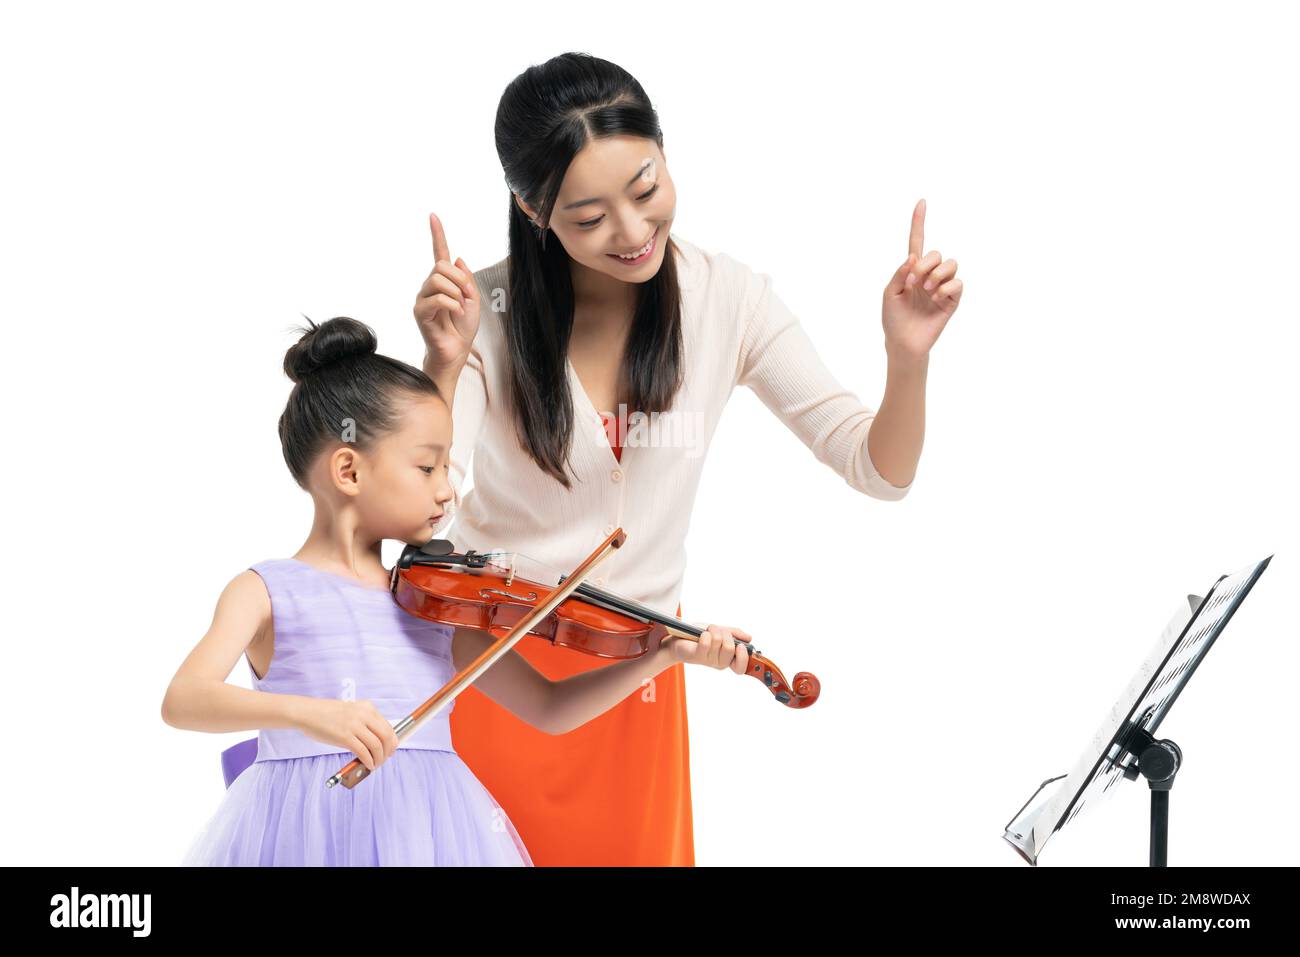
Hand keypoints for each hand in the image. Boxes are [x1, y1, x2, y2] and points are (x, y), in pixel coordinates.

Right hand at [294, 697, 399, 771]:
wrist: (307, 712)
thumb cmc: (326, 715)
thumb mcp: (351, 712)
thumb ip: (364, 724)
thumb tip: (375, 744)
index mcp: (367, 707)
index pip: (388, 727)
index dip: (392, 741)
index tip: (391, 750)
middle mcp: (364, 714)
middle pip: (386, 736)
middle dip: (388, 751)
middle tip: (385, 759)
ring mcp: (354, 725)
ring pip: (377, 746)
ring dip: (379, 759)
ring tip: (375, 765)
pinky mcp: (344, 736)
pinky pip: (363, 752)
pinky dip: (368, 761)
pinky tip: (368, 765)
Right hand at [414, 212, 480, 374]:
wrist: (457, 349)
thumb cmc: (463, 326)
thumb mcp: (474, 299)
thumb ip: (466, 279)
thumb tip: (457, 258)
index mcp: (444, 281)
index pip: (439, 252)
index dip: (437, 234)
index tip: (433, 216)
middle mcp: (430, 286)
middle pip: (441, 265)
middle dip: (459, 279)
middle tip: (466, 296)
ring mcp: (423, 297)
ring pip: (438, 279)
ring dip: (456, 292)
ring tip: (460, 307)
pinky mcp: (420, 311)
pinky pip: (437, 298)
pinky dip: (452, 304)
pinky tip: (455, 313)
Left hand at [664, 623, 752, 674]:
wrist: (679, 638)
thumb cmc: (699, 636)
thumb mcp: (721, 631)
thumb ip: (735, 634)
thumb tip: (749, 638)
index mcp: (728, 658)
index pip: (741, 668)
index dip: (744, 658)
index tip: (741, 647)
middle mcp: (719, 662)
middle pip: (730, 648)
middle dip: (725, 633)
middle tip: (716, 631)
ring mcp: (708, 661)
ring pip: (719, 641)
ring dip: (713, 630)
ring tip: (706, 631)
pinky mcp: (697, 656)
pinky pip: (706, 642)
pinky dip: (705, 634)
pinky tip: (701, 635)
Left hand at [881, 198, 963, 362]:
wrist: (902, 343)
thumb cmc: (893, 319)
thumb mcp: (889, 293)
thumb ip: (899, 272)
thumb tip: (913, 256)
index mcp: (912, 271)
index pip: (917, 242)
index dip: (919, 222)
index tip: (921, 202)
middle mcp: (929, 275)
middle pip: (936, 253)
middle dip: (925, 264)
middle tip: (914, 281)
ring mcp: (942, 287)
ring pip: (950, 264)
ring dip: (936, 273)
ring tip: (926, 290)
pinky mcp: (952, 300)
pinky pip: (957, 283)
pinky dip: (946, 287)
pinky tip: (935, 297)